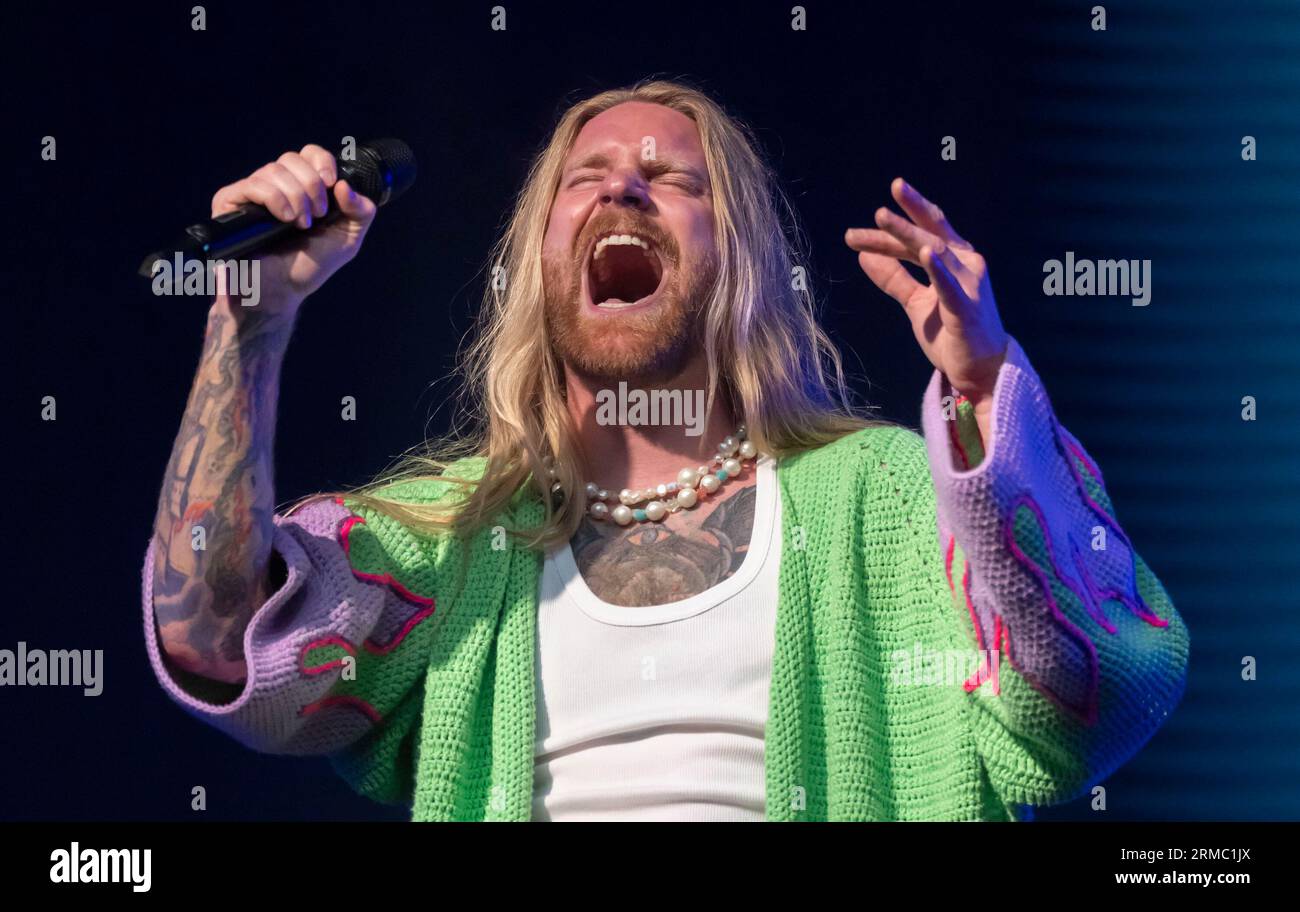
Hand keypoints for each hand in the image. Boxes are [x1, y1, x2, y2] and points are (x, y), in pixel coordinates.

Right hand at [209, 144, 377, 314]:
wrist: (279, 292)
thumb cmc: (308, 267)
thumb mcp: (347, 240)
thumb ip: (361, 212)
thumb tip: (345, 184)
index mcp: (301, 188)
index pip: (309, 153)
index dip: (322, 162)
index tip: (330, 184)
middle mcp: (275, 186)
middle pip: (291, 158)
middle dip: (311, 185)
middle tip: (316, 216)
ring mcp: (252, 193)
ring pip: (274, 170)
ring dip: (295, 197)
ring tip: (299, 224)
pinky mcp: (230, 203)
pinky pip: (253, 184)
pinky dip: (274, 198)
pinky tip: (284, 219)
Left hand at [845, 178, 1008, 422]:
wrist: (981, 370)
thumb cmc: (952, 332)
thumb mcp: (916, 301)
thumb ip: (894, 278)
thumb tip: (863, 255)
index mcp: (954, 259)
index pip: (923, 234)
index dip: (899, 221)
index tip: (867, 219)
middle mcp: (965, 263)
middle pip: (928, 234)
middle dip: (903, 217)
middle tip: (879, 205)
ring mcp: (969, 283)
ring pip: (934, 250)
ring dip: (906, 233)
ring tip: (882, 217)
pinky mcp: (967, 308)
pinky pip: (950, 285)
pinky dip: (937, 268)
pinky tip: (924, 252)